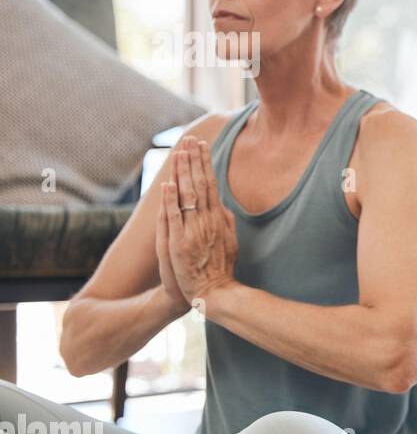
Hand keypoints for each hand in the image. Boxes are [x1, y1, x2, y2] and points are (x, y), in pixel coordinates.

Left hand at [161, 136, 237, 308]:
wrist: (214, 293)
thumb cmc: (221, 268)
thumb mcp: (230, 241)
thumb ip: (225, 221)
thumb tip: (222, 203)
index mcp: (218, 219)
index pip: (211, 185)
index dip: (205, 164)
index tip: (201, 146)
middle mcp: (207, 222)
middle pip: (200, 185)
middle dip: (194, 162)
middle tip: (189, 140)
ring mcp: (193, 232)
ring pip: (188, 197)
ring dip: (183, 174)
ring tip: (179, 153)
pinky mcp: (180, 244)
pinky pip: (174, 218)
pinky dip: (171, 201)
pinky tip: (169, 185)